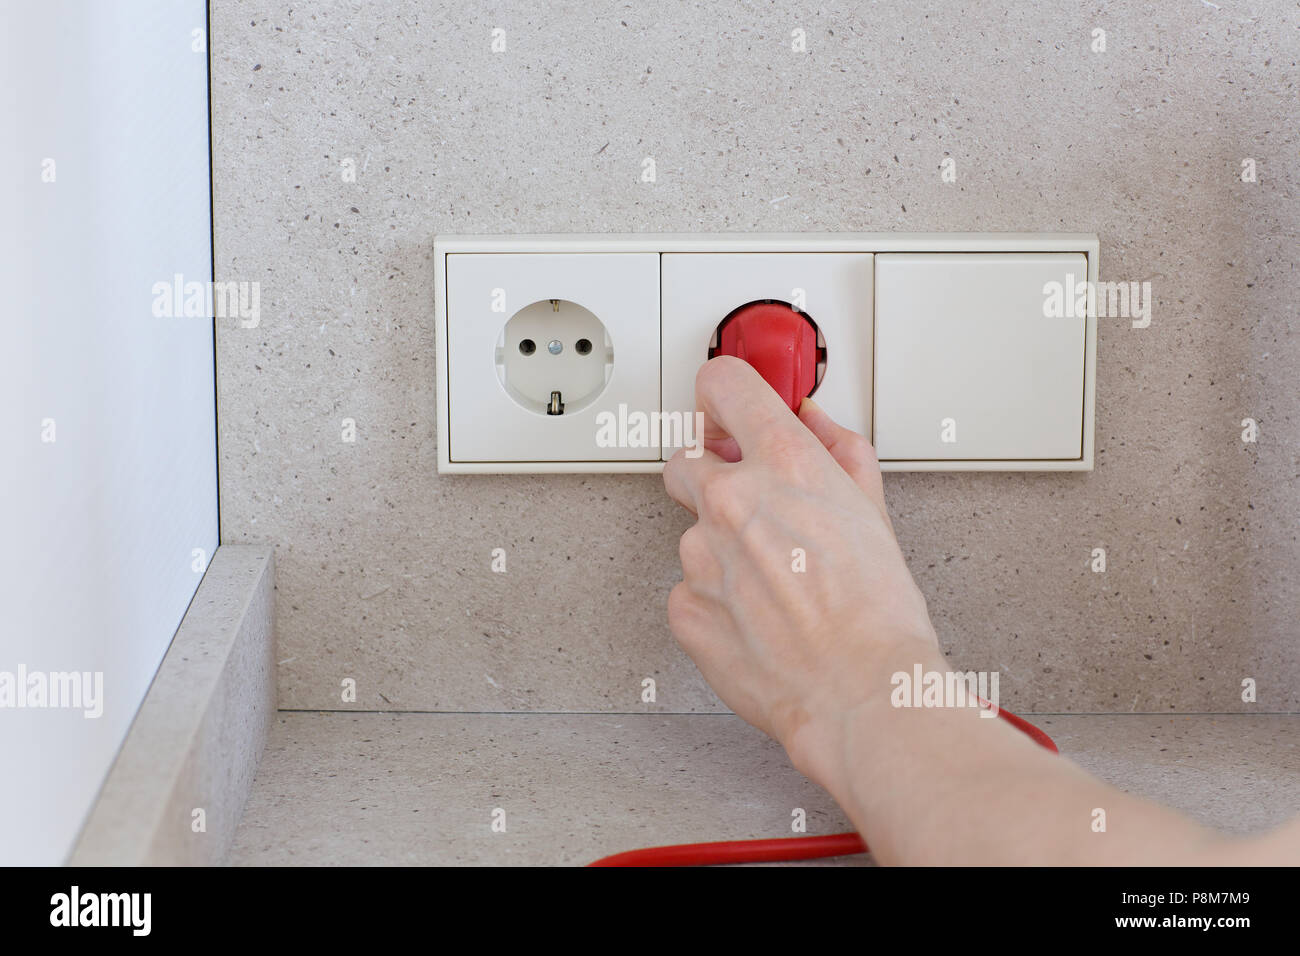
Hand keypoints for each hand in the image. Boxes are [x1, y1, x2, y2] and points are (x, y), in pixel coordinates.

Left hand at [662, 356, 940, 791]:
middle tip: (746, 501)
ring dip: (720, 547)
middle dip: (710, 473)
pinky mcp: (685, 605)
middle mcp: (733, 500)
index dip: (721, 391)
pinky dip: (714, 598)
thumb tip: (811, 420)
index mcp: (786, 464)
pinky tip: (756, 617)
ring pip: (691, 532)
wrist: (860, 689)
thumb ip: (838, 449)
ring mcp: (701, 554)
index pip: (723, 383)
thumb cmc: (877, 613)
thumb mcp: (875, 509)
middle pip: (685, 456)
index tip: (722, 400)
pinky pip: (688, 588)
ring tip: (772, 583)